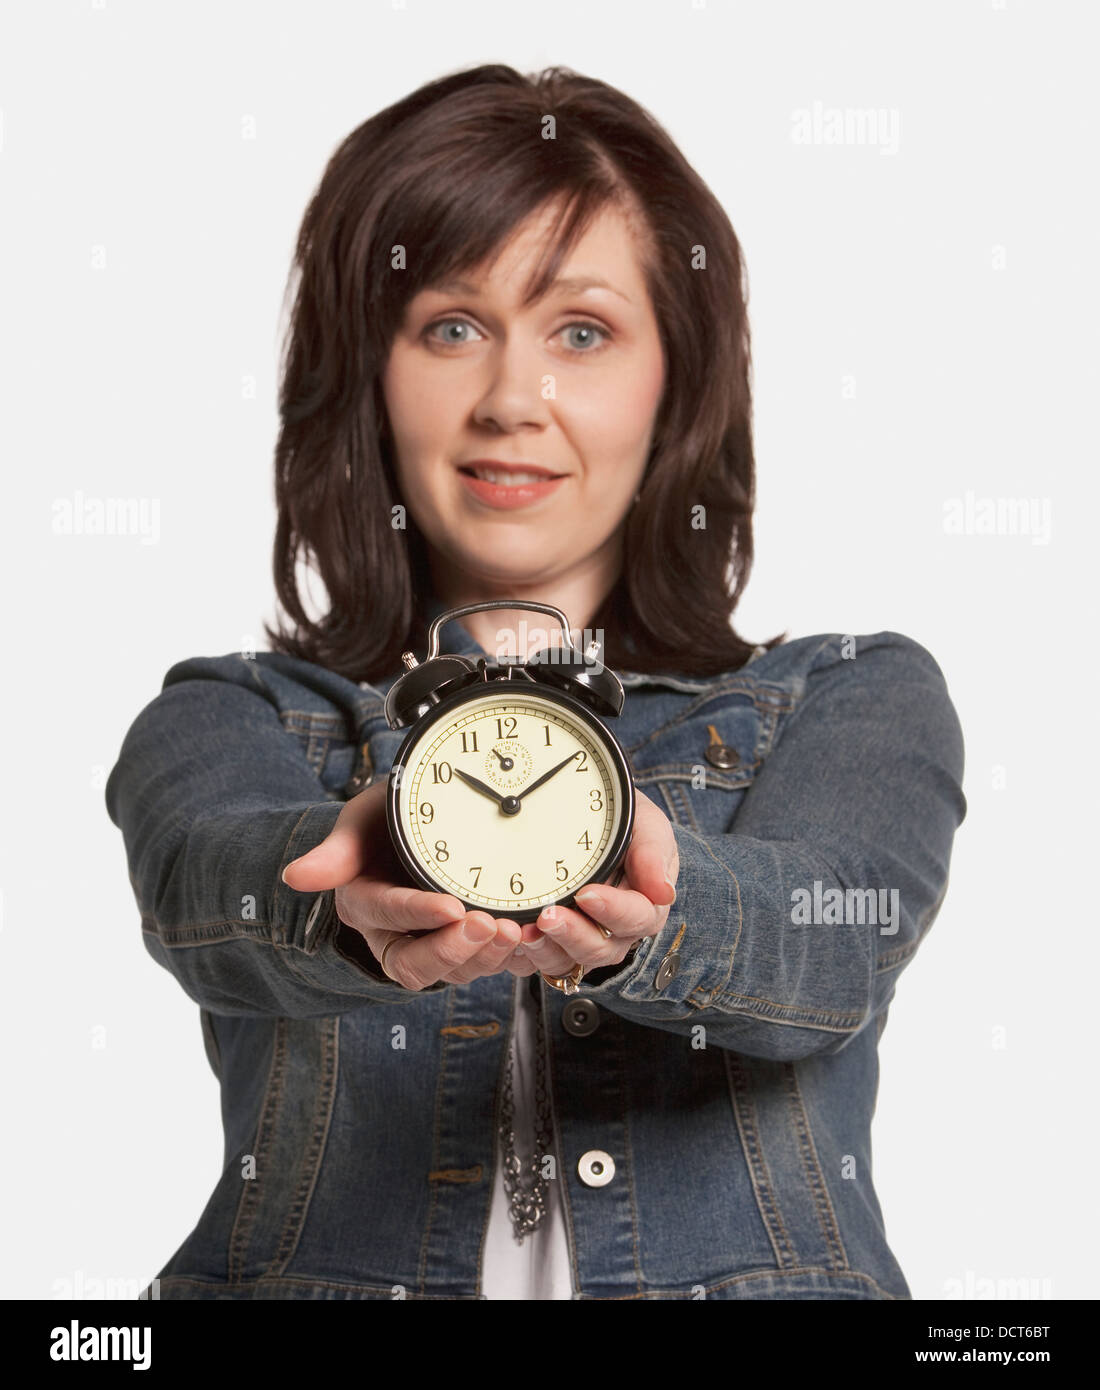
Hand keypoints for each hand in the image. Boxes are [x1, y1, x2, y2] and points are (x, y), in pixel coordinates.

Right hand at [281, 781, 539, 988]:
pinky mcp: (465, 947)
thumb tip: (295, 876)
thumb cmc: (388, 817)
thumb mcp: (362, 818)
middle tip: (487, 926)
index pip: (386, 914)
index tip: (449, 906)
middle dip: (452, 950)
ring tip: (514, 932)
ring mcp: (431, 944)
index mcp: (363, 903)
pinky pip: (483, 965)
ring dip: (484, 957)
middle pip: (414, 965)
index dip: (416, 914)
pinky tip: (532, 941)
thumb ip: (337, 850)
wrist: (420, 820)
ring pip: (453, 972)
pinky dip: (508, 958)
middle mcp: (393, 934)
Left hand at [508, 786, 678, 980]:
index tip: (588, 894)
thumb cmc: (628, 826)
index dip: (613, 910)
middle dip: (572, 935)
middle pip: (599, 949)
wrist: (596, 820)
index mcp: (645, 905)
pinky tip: (508, 935)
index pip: (636, 918)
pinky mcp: (551, 942)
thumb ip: (653, 853)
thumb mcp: (648, 826)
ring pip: (566, 961)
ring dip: (544, 949)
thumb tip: (664, 892)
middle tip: (548, 916)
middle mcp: (615, 932)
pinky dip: (521, 953)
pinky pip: (536, 960)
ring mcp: (581, 940)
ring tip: (522, 930)